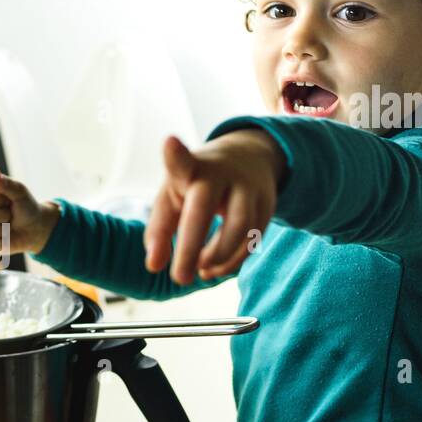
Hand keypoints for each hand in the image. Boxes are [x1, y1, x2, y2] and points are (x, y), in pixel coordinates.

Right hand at [0, 165, 59, 256]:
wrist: (34, 229)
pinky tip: (5, 237)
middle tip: (9, 214)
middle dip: (2, 215)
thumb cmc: (25, 207)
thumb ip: (5, 183)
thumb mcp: (20, 193)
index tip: (8, 199)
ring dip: (2, 229)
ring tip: (7, 225)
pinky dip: (1, 242)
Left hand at [144, 130, 285, 284]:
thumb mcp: (173, 196)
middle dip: (189, 246)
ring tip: (199, 271)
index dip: (175, 154)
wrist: (248, 158)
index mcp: (191, 167)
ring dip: (217, 257)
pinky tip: (214, 269)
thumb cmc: (197, 183)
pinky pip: (252, 240)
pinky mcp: (267, 205)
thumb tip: (154, 266)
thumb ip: (159, 230)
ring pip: (238, 229)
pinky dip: (232, 262)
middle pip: (205, 209)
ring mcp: (248, 188)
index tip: (170, 143)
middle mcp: (221, 174)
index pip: (182, 161)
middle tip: (179, 278)